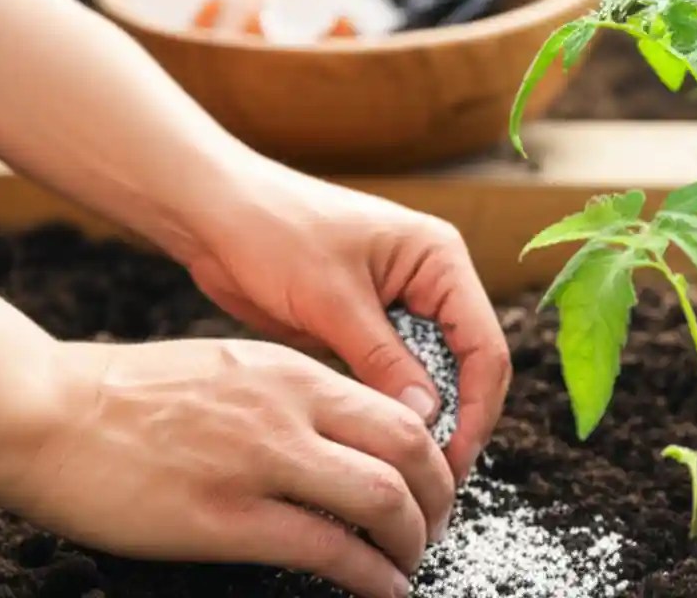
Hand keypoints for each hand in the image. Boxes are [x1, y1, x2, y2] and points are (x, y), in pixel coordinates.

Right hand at [3, 339, 451, 597]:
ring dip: (412, 540)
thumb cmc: (129, 394)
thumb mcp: (229, 367)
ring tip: (412, 564)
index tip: (432, 484)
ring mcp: (260, 463)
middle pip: (408, 451)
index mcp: (291, 372)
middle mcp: (289, 410)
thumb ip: (289, 394)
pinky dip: (372, 575)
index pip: (398, 409)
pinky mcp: (226, 519)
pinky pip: (327, 550)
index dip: (431, 455)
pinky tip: (383, 589)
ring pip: (380, 500)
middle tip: (436, 526)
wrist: (47, 411)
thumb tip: (339, 432)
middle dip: (439, 496)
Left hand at [180, 159, 511, 482]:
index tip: (454, 458)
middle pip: (465, 367)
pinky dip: (389, 412)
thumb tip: (425, 419)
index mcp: (439, 260)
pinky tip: (377, 449)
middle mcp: (429, 284)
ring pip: (430, 380)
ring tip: (406, 474)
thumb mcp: (332, 298)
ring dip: (422, 423)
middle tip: (433, 480)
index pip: (483, 344)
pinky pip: (392, 381)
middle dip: (454, 422)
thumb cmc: (273, 229)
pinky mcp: (365, 331)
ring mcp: (399, 309)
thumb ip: (383, 359)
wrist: (213, 215)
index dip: (476, 407)